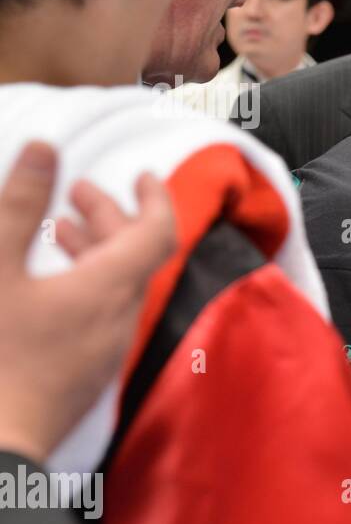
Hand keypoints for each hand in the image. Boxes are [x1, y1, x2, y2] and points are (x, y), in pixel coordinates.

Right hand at [0, 142, 174, 462]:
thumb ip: (19, 207)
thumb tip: (46, 149)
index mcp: (108, 290)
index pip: (157, 234)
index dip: (154, 199)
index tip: (143, 175)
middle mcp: (118, 320)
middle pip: (134, 258)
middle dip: (112, 217)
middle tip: (78, 191)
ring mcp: (103, 351)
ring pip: (115, 287)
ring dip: (95, 251)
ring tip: (58, 230)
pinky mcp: (84, 374)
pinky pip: (100, 316)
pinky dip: (84, 284)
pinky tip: (47, 284)